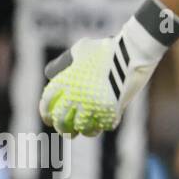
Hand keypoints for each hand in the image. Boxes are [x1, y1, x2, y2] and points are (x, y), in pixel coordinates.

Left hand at [40, 34, 160, 135]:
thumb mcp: (81, 49)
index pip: (47, 102)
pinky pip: (104, 125)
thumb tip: (55, 71)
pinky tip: (105, 125)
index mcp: (65, 80)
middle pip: (61, 120)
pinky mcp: (110, 110)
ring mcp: (93, 104)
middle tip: (68, 131)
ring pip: (82, 127)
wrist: (132, 51)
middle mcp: (75, 95)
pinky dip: (103, 126)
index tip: (49, 118)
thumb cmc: (106, 47)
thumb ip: (67, 61)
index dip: (45, 113)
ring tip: (89, 131)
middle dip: (62, 129)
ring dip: (85, 131)